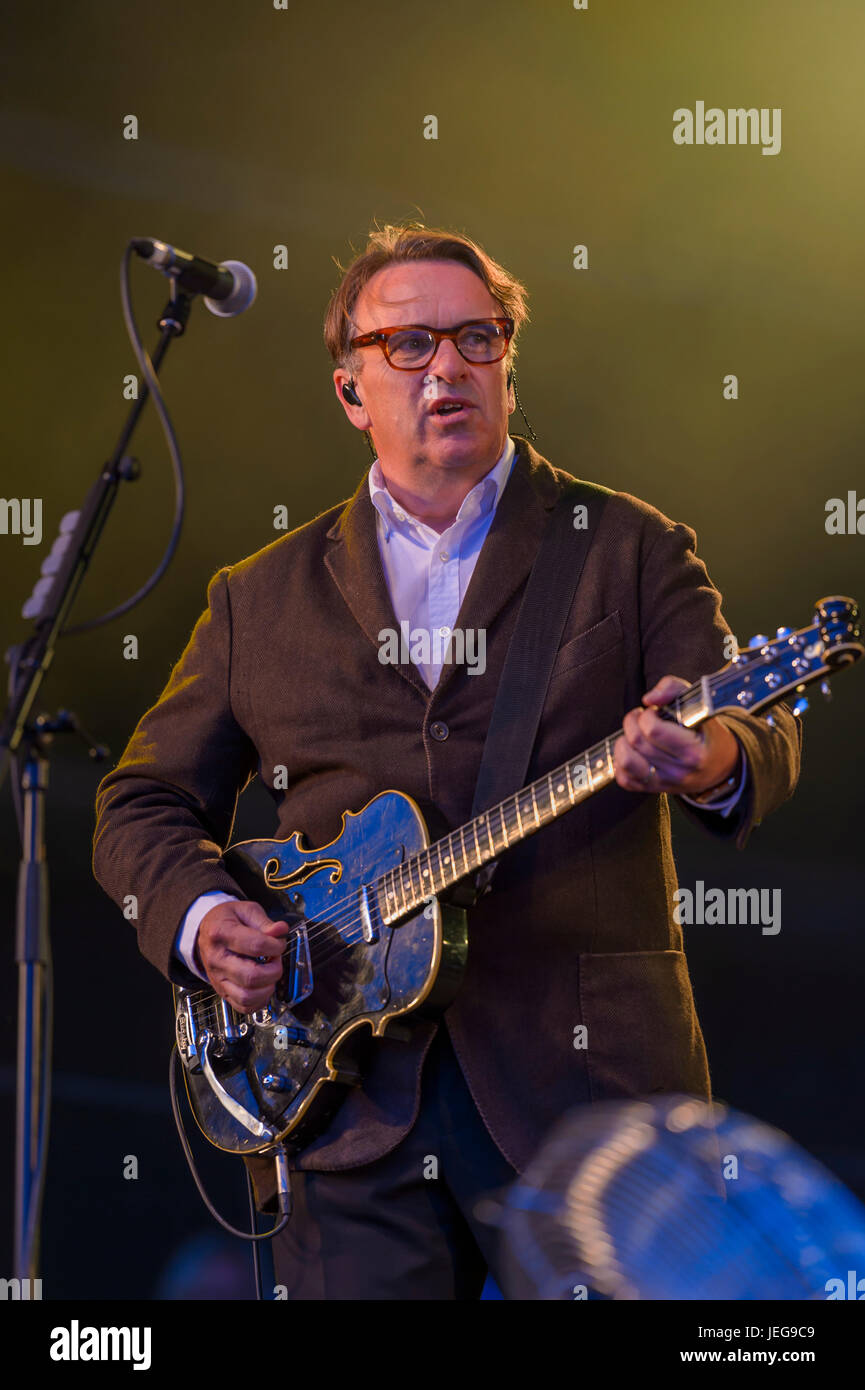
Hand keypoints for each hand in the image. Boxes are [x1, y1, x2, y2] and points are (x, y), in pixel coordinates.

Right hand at [195, 900, 289, 1012]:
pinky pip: (243, 1007)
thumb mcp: (245, 910)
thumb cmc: (226, 920)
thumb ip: (264, 922)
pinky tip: (264, 986)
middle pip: (251, 976)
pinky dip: (260, 1001)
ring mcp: (218, 978)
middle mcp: (216, 959)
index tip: (279, 943)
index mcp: (221, 933)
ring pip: (247, 996)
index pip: (256, 945)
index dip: (276, 945)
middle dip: (274, 970)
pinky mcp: (222, 991)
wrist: (205, 931)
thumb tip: (280, 931)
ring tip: (269, 973)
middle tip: (275, 959)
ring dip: (268, 987)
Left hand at [613, 675, 740, 796]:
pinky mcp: (653, 789)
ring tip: (633, 734)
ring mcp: (665, 782)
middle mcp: (679, 771)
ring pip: (626, 761)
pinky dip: (621, 762)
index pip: (653, 730)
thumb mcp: (699, 703)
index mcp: (693, 751)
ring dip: (623, 741)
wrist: (720, 765)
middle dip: (632, 722)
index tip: (653, 712)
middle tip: (640, 717)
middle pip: (637, 742)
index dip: (647, 715)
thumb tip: (648, 698)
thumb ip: (673, 688)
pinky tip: (632, 750)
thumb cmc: (706, 731)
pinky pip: (624, 779)